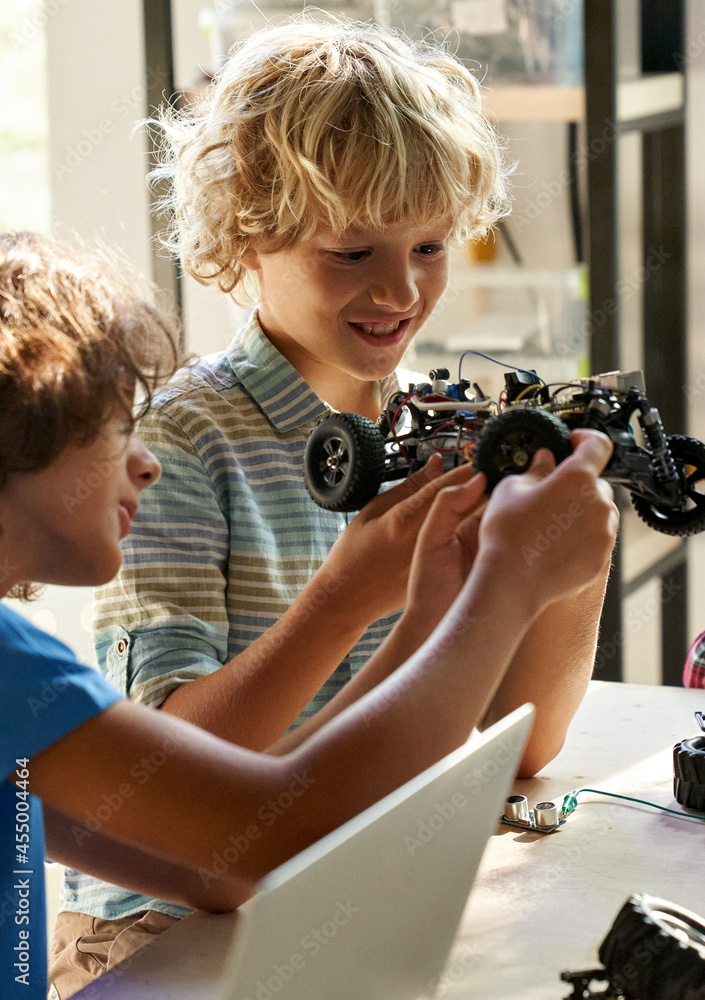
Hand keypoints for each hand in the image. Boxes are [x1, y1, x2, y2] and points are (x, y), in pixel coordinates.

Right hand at [320, 455, 480, 619]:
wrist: (349, 599)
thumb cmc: (353, 556)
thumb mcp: (373, 512)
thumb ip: (409, 488)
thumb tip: (436, 465)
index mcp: (403, 521)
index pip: (442, 489)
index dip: (464, 472)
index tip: (479, 459)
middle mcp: (422, 541)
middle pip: (463, 509)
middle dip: (479, 490)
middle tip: (491, 475)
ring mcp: (433, 561)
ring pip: (468, 529)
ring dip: (479, 511)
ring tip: (487, 497)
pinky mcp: (438, 576)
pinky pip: (464, 548)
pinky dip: (472, 533)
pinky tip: (475, 525)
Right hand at [477, 429, 618, 611]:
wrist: (511, 581)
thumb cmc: (508, 534)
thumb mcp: (511, 489)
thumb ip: (536, 470)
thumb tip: (546, 461)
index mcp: (578, 478)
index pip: (598, 444)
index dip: (586, 439)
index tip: (574, 443)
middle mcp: (599, 503)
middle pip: (596, 484)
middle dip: (577, 485)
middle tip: (549, 494)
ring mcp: (604, 533)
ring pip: (599, 512)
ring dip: (581, 512)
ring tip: (549, 525)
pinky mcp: (601, 557)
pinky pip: (596, 539)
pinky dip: (581, 537)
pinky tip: (554, 545)